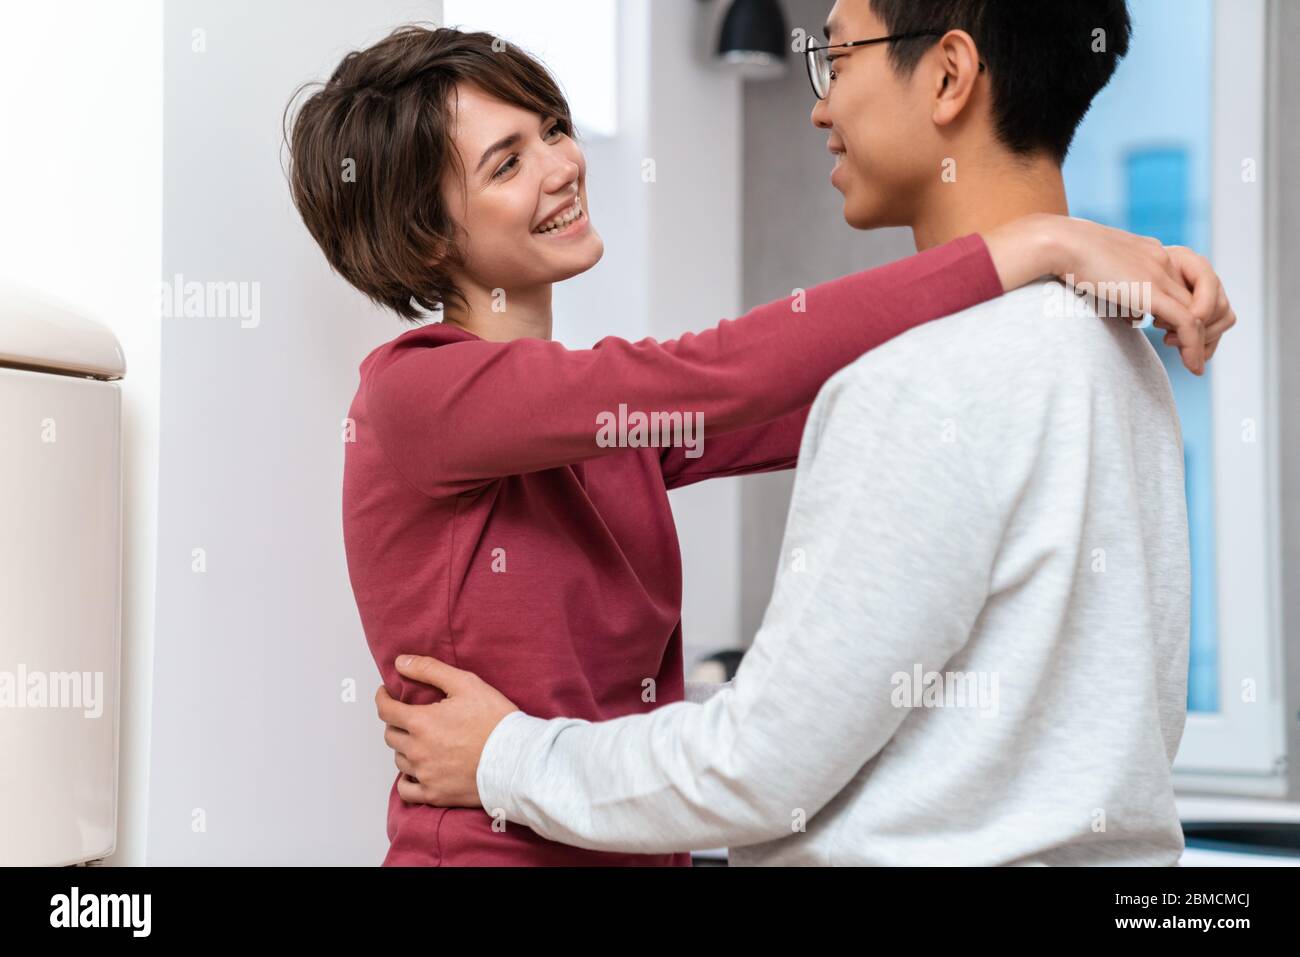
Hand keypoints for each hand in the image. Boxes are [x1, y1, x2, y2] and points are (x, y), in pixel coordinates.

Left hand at [375, 654, 519, 807]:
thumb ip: (429, 670)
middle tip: (409, 716)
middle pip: (391, 735)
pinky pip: (406, 790)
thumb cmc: (495, 721)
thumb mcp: (465, 683)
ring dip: (404, 748)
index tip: (386, 694)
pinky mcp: (435, 794)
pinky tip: (417, 770)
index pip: (386, 710)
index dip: (383, 698)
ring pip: (399, 760)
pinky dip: (407, 778)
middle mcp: (417, 750)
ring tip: (419, 741)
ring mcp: (425, 774)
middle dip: (396, 722)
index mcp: (421, 722)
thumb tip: (400, 662)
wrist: (517, 759)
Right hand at [983, 214, 1236, 375]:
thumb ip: (1128, 296)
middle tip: (1186, 349)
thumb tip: (1136, 321)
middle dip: (1211, 331)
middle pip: (1216, 298)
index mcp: (1158, 254)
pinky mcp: (1152, 290)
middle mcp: (1168, 260)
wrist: (1059, 243)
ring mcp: (1162, 273)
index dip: (1200, 315)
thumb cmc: (1070, 260)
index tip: (1172, 336)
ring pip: (1209, 312)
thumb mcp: (1106, 276)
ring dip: (1205, 341)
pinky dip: (1195, 347)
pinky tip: (1192, 366)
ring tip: (1187, 357)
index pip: (1202, 285)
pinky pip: (1190, 322)